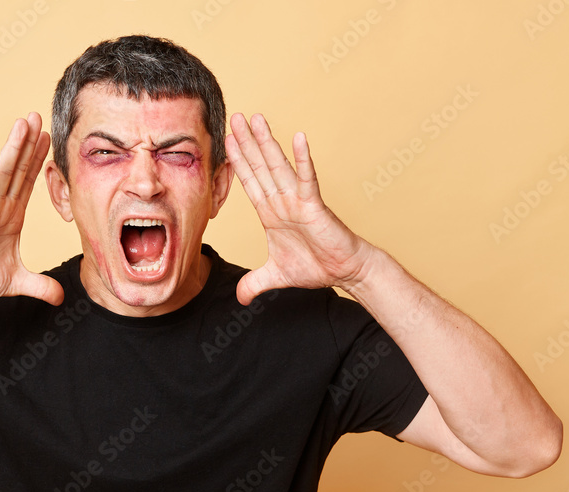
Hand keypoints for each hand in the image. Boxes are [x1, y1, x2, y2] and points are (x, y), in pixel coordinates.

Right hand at [0, 112, 63, 305]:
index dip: (39, 161)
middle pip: (19, 169)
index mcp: (11, 216)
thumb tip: (62, 298)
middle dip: (29, 144)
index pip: (28, 182)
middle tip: (38, 116)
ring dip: (14, 147)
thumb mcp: (18, 282)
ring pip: (4, 172)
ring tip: (23, 122)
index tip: (50, 138)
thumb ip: (41, 286)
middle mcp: (0, 207)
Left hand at [226, 112, 375, 303]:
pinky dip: (303, 159)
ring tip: (256, 118)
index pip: (249, 182)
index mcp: (270, 212)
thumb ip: (255, 283)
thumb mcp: (275, 276)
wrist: (344, 271)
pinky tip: (298, 138)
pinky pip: (306, 179)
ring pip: (278, 166)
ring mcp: (297, 200)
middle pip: (259, 167)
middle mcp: (282, 201)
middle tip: (234, 117)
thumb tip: (240, 298)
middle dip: (245, 143)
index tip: (224, 141)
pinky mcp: (315, 206)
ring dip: (266, 142)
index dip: (236, 162)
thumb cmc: (316, 266)